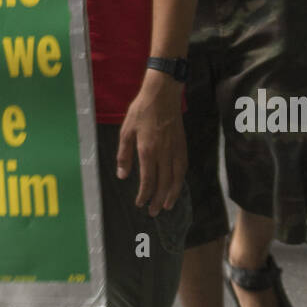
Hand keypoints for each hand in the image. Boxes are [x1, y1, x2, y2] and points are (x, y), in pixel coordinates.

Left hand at [116, 75, 186, 214]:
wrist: (162, 94)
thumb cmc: (141, 111)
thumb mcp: (126, 131)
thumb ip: (124, 155)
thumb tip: (122, 175)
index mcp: (147, 150)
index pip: (148, 180)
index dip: (145, 195)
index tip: (140, 204)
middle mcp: (164, 153)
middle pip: (163, 183)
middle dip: (158, 200)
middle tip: (155, 212)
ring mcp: (175, 149)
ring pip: (176, 177)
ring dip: (172, 194)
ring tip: (168, 205)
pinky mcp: (183, 144)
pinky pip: (183, 166)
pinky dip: (180, 179)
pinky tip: (177, 184)